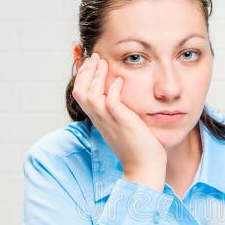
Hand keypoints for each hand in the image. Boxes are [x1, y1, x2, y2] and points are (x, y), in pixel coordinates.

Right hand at [72, 52, 166, 190]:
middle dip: (85, 71)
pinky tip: (120, 80)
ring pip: (89, 94)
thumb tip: (121, 98)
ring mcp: (109, 121)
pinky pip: (111, 101)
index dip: (83, 77)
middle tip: (95, 57)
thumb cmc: (138, 148)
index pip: (81, 94)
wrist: (144, 168)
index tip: (91, 63)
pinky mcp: (122, 122)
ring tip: (104, 62)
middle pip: (79, 91)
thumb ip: (119, 112)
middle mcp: (100, 119)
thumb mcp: (123, 126)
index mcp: (99, 119)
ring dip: (95, 76)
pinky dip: (113, 88)